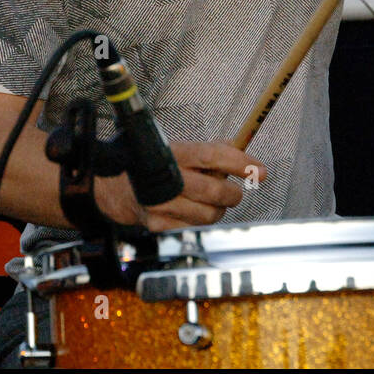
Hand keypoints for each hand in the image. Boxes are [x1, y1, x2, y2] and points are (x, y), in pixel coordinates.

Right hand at [95, 140, 266, 231]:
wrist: (112, 186)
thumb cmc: (150, 162)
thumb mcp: (175, 146)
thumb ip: (208, 149)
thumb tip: (241, 147)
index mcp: (173, 153)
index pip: (214, 156)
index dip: (241, 163)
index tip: (261, 170)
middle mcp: (167, 179)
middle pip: (216, 192)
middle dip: (233, 193)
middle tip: (235, 190)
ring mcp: (162, 204)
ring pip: (209, 214)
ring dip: (219, 209)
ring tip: (212, 200)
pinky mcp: (158, 224)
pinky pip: (194, 227)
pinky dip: (200, 219)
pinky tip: (192, 209)